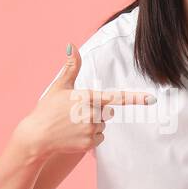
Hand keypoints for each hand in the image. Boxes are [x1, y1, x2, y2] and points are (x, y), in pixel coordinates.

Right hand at [16, 43, 154, 159]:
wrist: (36, 137)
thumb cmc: (46, 110)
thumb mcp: (59, 87)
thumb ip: (71, 67)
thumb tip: (71, 45)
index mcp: (87, 97)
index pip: (116, 98)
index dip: (135, 98)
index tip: (152, 99)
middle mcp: (91, 113)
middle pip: (107, 111)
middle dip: (96, 111)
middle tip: (76, 113)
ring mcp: (90, 129)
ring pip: (102, 125)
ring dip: (92, 124)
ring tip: (72, 125)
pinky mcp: (89, 143)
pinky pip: (99, 138)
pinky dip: (89, 137)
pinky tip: (74, 135)